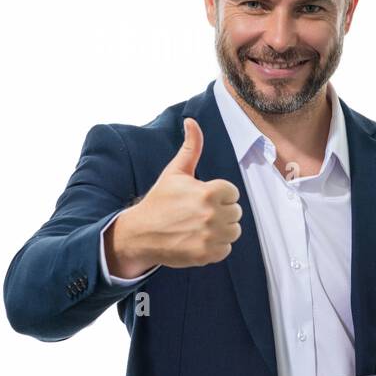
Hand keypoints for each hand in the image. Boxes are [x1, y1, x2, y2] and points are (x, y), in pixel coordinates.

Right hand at [105, 118, 242, 276]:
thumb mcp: (175, 172)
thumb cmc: (160, 201)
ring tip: (198, 227)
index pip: (232, 193)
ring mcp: (211, 236)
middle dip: (220, 212)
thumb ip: (191, 147)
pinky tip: (197, 240)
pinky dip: (215, 247)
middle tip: (197, 214)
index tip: (200, 198)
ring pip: (234, 231)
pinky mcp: (207, 254)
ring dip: (220, 230)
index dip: (218, 195)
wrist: (140, 233)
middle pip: (235, 212)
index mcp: (209, 191)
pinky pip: (226, 249)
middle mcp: (212, 214)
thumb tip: (192, 121)